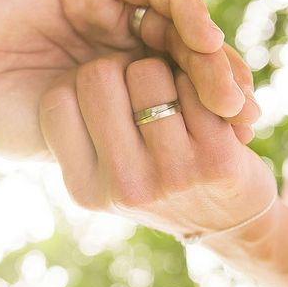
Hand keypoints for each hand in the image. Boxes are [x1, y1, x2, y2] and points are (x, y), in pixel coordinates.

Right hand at [0, 0, 258, 157]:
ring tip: (228, 89)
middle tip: (243, 117)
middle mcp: (116, 42)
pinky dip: (183, 6)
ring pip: (178, 18)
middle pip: (187, 54)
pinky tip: (205, 37)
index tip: (241, 143)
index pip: (177, 92)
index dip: (212, 113)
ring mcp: (106, 8)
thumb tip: (187, 178)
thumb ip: (118, 142)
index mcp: (114, 84)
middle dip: (220, 83)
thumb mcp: (69, 142)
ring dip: (210, 50)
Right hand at [38, 55, 276, 239]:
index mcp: (85, 189)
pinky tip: (204, 104)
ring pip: (148, 71)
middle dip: (122, 67)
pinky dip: (200, 82)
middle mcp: (122, 186)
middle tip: (141, 87)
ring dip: (164, 71)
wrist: (231, 225)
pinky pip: (194, 83)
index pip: (56, 99)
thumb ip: (87, 131)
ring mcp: (170, 174)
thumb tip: (79, 60)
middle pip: (97, 74)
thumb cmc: (160, 181)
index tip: (107, 95)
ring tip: (173, 96)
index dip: (80, 81)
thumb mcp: (108, 175)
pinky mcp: (216, 160)